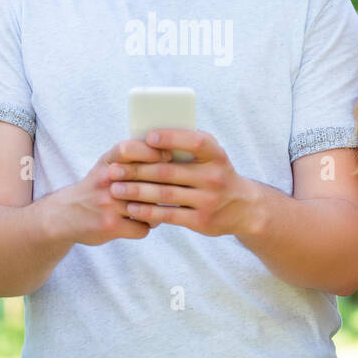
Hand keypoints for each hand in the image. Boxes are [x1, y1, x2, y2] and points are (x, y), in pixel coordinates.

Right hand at [47, 140, 172, 245]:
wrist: (64, 215)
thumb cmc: (96, 187)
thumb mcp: (106, 165)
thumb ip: (132, 157)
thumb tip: (172, 150)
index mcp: (107, 162)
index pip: (130, 149)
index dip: (153, 151)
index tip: (169, 156)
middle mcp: (106, 180)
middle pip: (146, 178)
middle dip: (166, 182)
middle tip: (178, 186)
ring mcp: (108, 203)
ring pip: (150, 205)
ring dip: (159, 208)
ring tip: (163, 207)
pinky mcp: (110, 225)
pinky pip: (143, 226)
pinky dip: (146, 226)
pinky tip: (143, 223)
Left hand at [106, 129, 258, 236]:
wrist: (243, 207)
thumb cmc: (216, 173)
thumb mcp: (212, 156)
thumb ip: (188, 145)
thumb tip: (148, 136)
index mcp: (215, 154)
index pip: (194, 141)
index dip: (171, 138)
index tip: (148, 137)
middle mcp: (214, 176)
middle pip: (169, 171)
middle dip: (137, 170)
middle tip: (114, 169)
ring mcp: (208, 200)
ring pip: (165, 194)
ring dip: (136, 191)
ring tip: (116, 189)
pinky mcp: (201, 220)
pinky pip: (168, 214)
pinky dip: (148, 211)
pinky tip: (131, 207)